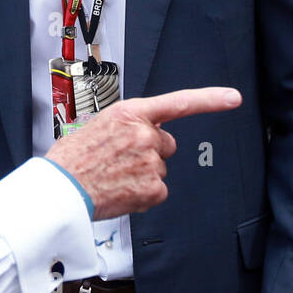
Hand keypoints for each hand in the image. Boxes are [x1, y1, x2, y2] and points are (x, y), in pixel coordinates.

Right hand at [45, 86, 241, 220]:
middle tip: (120, 160)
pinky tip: (120, 190)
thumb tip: (147, 132)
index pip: (179, 102)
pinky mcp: (153, 187)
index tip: (233, 98)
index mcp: (130, 113)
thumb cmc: (72, 159)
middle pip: (166, 144)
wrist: (60, 188)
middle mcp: (144, 134)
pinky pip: (158, 190)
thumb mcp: (99, 126)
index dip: (211, 99)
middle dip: (150, 152)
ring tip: (114, 176)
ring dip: (142, 174)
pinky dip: (142, 194)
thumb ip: (128, 125)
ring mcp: (150, 162)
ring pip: (159, 169)